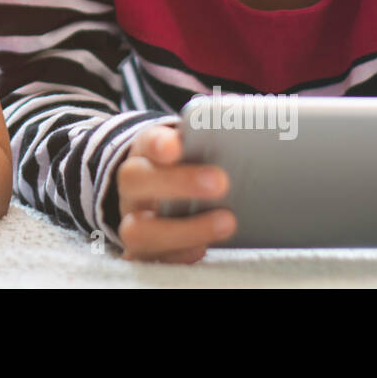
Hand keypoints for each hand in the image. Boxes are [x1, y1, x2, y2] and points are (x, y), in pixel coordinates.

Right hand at [115, 122, 235, 262]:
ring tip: (227, 222)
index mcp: (145, 150)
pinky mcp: (142, 252)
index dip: (159, 144)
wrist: (160, 191)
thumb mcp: (197, 141)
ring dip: (182, 230)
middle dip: (176, 183)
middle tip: (221, 181)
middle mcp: (132, 186)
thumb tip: (245, 116)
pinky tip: (204, 251)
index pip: (145, 141)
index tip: (176, 145)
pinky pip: (150, 261)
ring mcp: (132, 220)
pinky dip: (176, 258)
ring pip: (137, 230)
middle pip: (134, 181)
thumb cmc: (189, 163)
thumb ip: (216, 129)